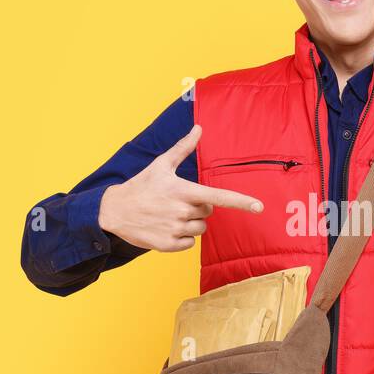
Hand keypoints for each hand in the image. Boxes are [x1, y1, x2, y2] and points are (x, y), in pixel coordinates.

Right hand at [97, 124, 262, 251]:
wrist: (114, 211)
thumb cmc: (141, 185)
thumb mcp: (161, 165)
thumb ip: (183, 147)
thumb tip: (199, 128)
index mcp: (184, 191)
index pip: (219, 197)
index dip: (241, 202)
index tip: (259, 207)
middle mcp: (182, 211)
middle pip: (209, 211)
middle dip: (198, 207)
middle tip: (176, 201)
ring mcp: (175, 230)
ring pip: (201, 228)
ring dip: (190, 223)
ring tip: (169, 215)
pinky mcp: (169, 245)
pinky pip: (189, 243)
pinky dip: (181, 237)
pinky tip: (165, 227)